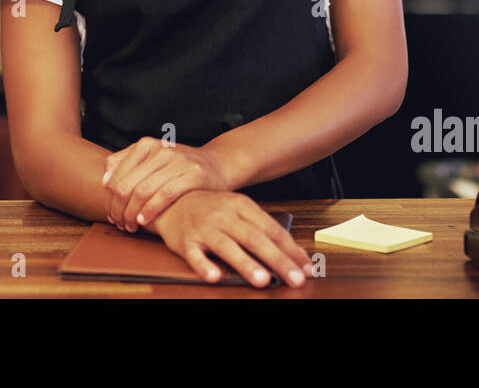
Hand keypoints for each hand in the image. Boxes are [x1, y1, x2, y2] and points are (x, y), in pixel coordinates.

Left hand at [102, 137, 229, 231]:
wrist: (217, 165)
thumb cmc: (178, 167)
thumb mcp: (152, 159)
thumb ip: (126, 164)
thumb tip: (104, 182)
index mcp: (146, 145)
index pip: (116, 175)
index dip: (110, 199)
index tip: (111, 214)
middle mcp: (160, 150)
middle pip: (126, 185)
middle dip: (118, 209)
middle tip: (119, 223)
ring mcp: (178, 161)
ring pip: (143, 191)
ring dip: (132, 214)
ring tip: (130, 226)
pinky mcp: (193, 174)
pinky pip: (165, 194)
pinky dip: (151, 210)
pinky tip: (144, 220)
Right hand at [146, 190, 313, 288]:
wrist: (172, 198)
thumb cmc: (211, 208)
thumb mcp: (238, 210)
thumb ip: (261, 229)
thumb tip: (292, 255)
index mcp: (242, 206)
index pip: (272, 229)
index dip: (291, 250)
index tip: (307, 268)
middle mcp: (224, 215)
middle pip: (255, 239)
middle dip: (278, 260)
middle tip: (295, 279)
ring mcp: (204, 228)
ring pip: (227, 247)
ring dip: (246, 264)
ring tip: (263, 280)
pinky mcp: (185, 241)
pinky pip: (195, 255)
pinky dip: (204, 266)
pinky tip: (214, 276)